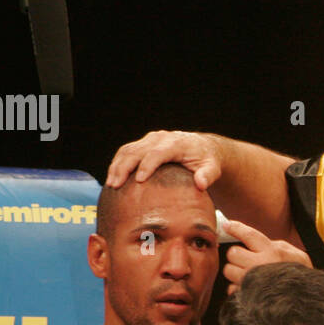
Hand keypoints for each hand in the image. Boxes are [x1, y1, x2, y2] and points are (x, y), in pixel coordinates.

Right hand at [106, 130, 222, 189]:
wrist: (203, 148)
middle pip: (137, 150)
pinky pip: (126, 152)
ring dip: (116, 166)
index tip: (138, 180)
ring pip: (127, 150)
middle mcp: (160, 139)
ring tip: (111, 184)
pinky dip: (117, 164)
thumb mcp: (212, 168)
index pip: (157, 153)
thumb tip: (200, 184)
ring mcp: (150, 140)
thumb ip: (208, 175)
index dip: (146, 166)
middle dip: (124, 167)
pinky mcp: (143, 144)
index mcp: (176, 143)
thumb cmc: (207, 160)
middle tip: (116, 185)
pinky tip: (113, 179)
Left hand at [221, 219, 311, 292]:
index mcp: (273, 251)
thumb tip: (251, 238)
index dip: (235, 228)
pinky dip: (237, 288)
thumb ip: (274, 245)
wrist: (307, 300)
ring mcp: (253, 282)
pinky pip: (231, 288)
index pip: (248, 235)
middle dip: (237, 255)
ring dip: (235, 272)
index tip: (226, 225)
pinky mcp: (247, 296)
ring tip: (249, 275)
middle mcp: (261, 265)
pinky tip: (249, 288)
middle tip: (246, 259)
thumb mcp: (294, 254)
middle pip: (233, 253)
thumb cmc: (301, 276)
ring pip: (229, 270)